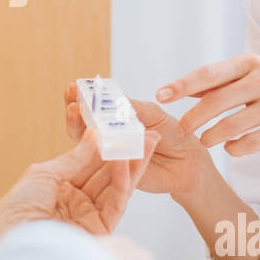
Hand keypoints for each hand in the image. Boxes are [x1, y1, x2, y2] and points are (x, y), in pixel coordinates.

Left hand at [0, 127, 158, 259]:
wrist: (13, 244)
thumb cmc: (17, 210)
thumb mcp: (43, 174)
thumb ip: (73, 157)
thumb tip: (94, 136)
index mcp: (59, 187)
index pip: (88, 162)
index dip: (104, 145)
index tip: (120, 127)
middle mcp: (76, 202)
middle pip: (106, 173)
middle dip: (125, 152)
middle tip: (144, 132)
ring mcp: (89, 216)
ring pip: (117, 187)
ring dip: (132, 165)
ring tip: (147, 142)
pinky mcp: (100, 231)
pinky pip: (116, 203)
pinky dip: (124, 183)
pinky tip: (128, 163)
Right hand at [64, 81, 212, 197]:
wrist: (188, 160)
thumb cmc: (172, 133)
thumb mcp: (153, 114)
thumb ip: (134, 108)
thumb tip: (114, 100)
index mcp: (116, 119)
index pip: (92, 107)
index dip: (80, 97)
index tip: (73, 87)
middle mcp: (109, 136)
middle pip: (81, 125)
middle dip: (74, 111)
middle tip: (71, 101)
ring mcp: (110, 154)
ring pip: (85, 144)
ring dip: (78, 127)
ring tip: (77, 113)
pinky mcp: (116, 172)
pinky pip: (104, 162)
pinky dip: (98, 149)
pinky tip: (97, 137)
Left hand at [155, 54, 259, 155]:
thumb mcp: (253, 75)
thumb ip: (220, 82)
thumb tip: (182, 88)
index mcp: (251, 63)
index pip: (209, 74)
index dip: (183, 85)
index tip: (161, 95)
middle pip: (217, 101)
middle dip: (193, 118)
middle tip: (181, 130)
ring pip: (233, 125)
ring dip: (212, 136)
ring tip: (204, 141)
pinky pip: (253, 142)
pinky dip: (235, 148)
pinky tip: (230, 148)